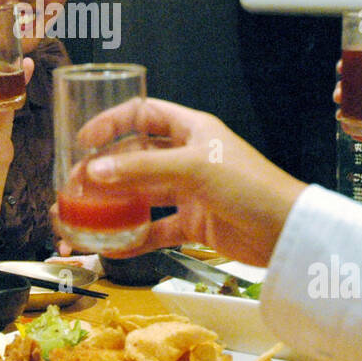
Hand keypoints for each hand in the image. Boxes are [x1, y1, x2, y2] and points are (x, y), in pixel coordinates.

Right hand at [66, 99, 305, 265]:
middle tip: (74, 185)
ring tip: (82, 215)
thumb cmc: (249, 186)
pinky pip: (155, 229)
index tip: (83, 139)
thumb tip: (94, 171)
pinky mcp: (193, 224)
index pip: (143, 114)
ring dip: (112, 204)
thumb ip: (142, 170)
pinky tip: (111, 246)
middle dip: (103, 170)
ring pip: (141, 194)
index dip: (112, 123)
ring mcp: (189, 191)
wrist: (287, 233)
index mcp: (191, 130)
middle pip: (135, 157)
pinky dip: (133, 238)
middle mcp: (187, 157)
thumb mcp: (194, 168)